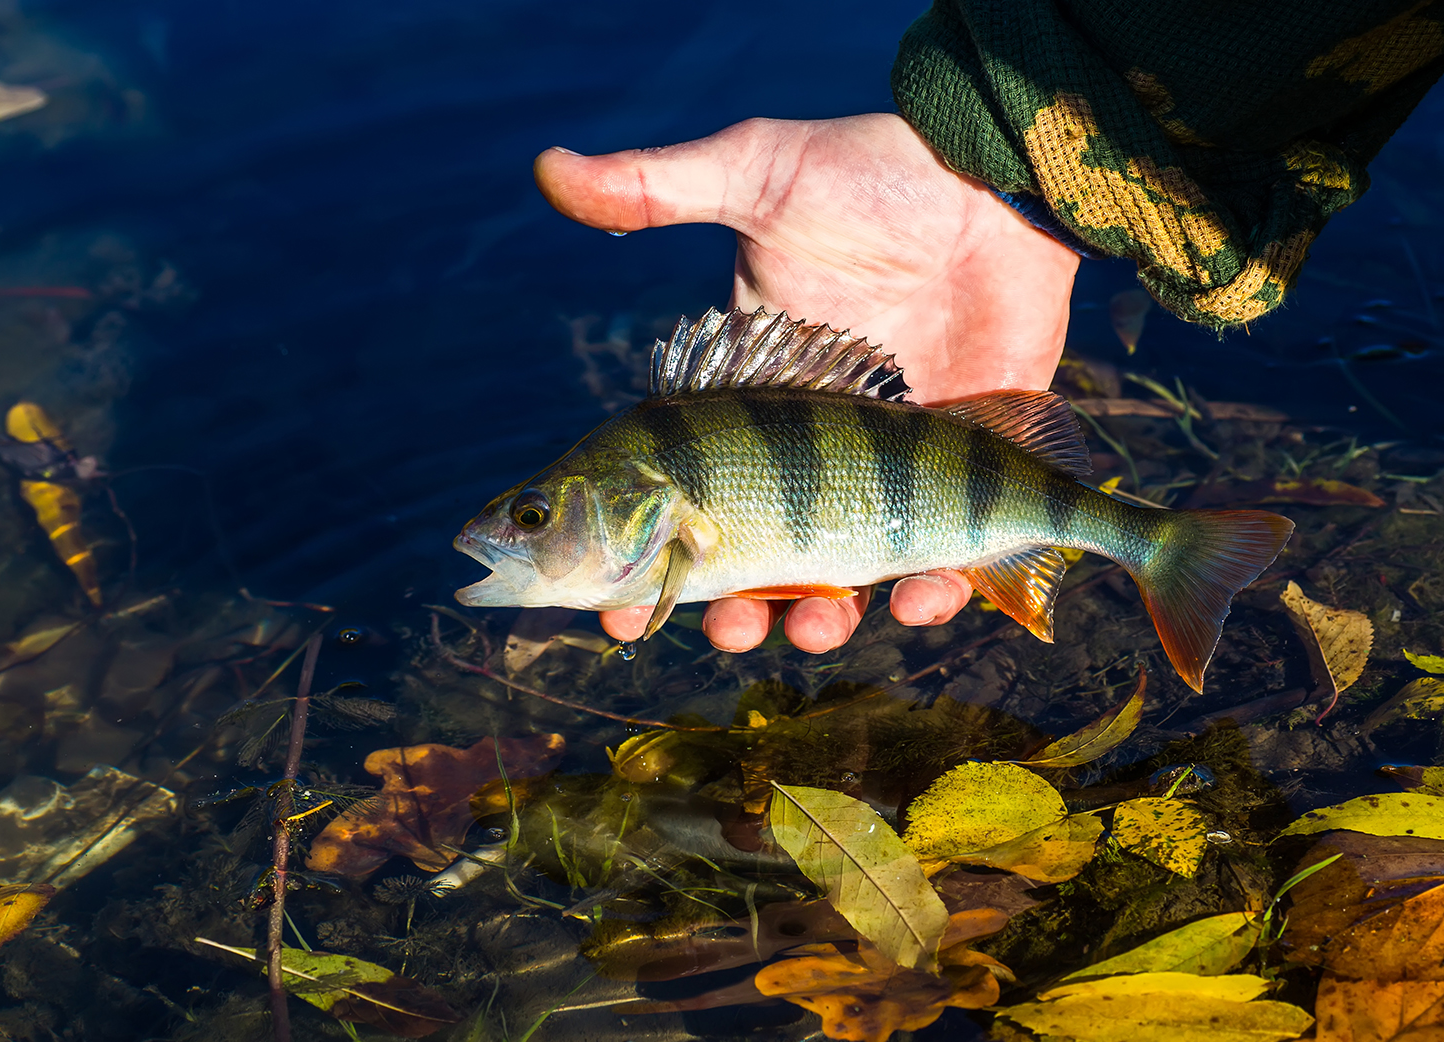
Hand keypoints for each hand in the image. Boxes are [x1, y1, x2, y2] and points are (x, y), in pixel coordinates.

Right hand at [535, 114, 1079, 652]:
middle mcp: (807, 441)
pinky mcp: (963, 467)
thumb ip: (656, 186)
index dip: (639, 561)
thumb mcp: (754, 171)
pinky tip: (918, 602)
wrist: (995, 178)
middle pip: (754, 554)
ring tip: (813, 632)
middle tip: (725, 632)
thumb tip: (545, 166)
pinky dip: (932, 593)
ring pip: (842, 572)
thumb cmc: (869, 173)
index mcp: (744, 393)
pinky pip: (943, 556)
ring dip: (821, 621)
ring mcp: (884, 462)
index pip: (674, 493)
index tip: (615, 615)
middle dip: (730, 612)